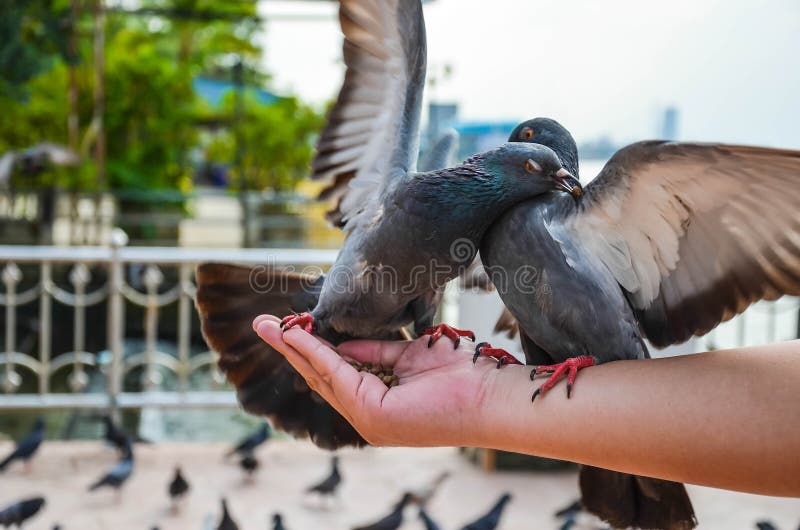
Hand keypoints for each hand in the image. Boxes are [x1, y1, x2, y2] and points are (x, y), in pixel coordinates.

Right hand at [253, 315, 503, 446]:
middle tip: (262, 325)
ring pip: (323, 377)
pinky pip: (339, 377)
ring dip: (295, 349)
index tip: (287, 326)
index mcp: (378, 402)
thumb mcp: (409, 355)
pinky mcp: (374, 416)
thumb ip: (376, 352)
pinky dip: (318, 354)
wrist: (489, 394)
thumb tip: (344, 344)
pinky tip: (299, 336)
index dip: (309, 348)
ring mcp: (370, 419)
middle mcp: (369, 414)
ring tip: (270, 327)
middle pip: (319, 376)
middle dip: (290, 348)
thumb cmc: (460, 375)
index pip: (335, 373)